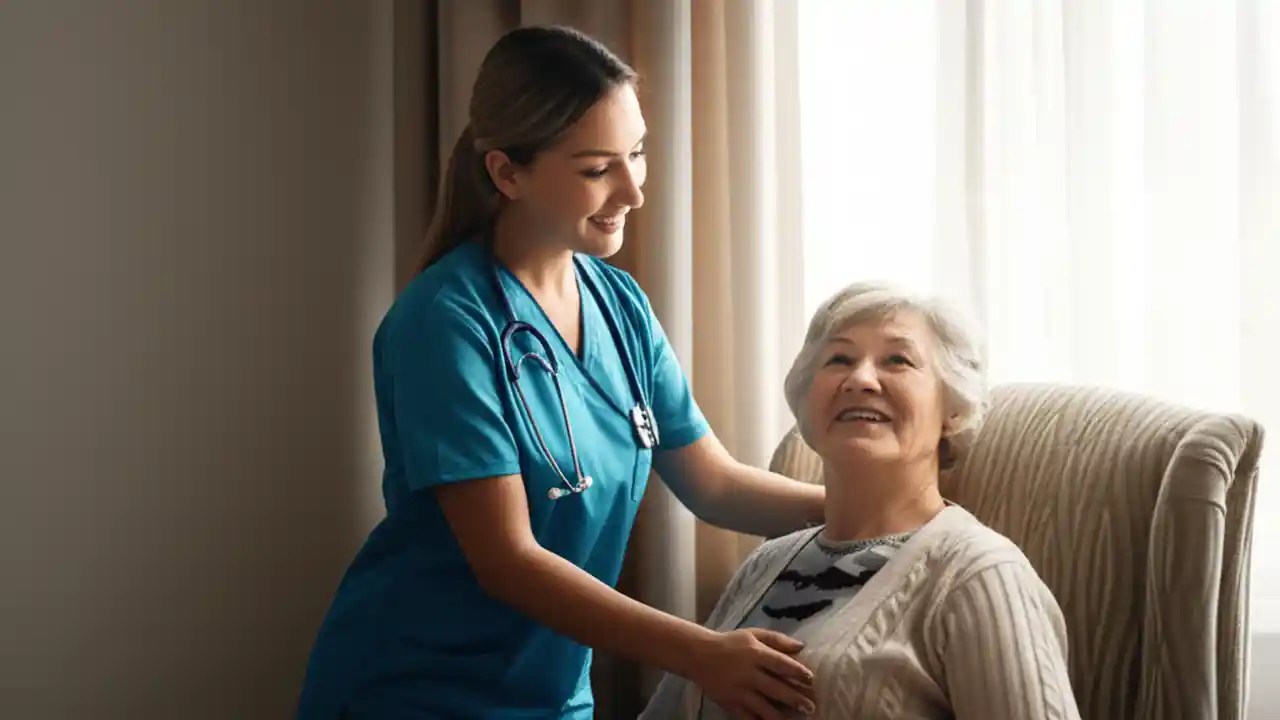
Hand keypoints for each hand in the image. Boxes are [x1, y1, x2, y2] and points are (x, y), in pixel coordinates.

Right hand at [687, 628, 816, 719]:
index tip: (811, 679)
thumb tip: (802, 646)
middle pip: (776, 689)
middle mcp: (748, 673)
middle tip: (810, 707)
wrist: (699, 654)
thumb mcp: (753, 634)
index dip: (798, 672)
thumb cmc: (731, 643)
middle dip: (795, 699)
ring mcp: (739, 690)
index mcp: (755, 653)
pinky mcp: (730, 703)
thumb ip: (777, 639)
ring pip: (764, 708)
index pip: (781, 664)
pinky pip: (748, 718)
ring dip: (782, 716)